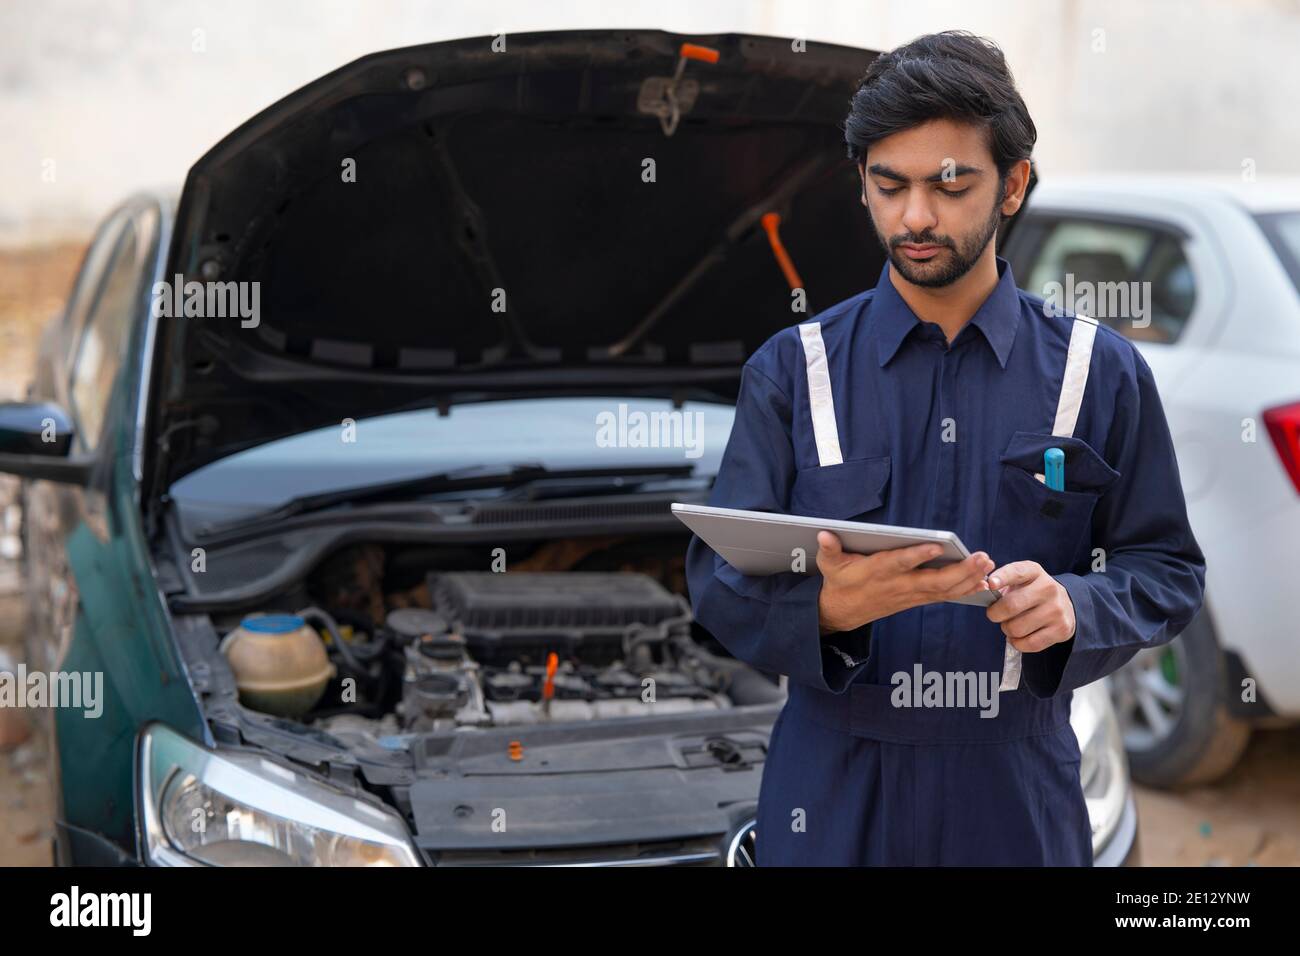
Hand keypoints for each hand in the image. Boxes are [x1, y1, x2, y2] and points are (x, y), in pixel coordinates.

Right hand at [815, 531, 994, 633]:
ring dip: (968, 579)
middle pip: (933, 581)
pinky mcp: (916, 599)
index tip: (936, 546)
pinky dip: (964, 590)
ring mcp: (910, 595)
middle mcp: (898, 585)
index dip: (917, 555)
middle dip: (960, 571)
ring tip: (988, 565)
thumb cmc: (839, 581)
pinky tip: (982, 581)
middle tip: (982, 558)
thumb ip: (829, 549)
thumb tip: (823, 533)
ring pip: (944, 590)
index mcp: (877, 572)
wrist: (841, 612)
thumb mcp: (829, 565)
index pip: (899, 562)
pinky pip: (944, 596)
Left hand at [985, 560, 1076, 651]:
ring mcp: (1057, 610)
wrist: (1065, 606)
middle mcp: (1048, 588)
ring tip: (1011, 624)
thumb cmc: (1031, 593)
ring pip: (1017, 628)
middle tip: (995, 614)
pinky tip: (1019, 636)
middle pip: (1011, 606)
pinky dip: (1017, 643)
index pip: (1016, 572)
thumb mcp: (1020, 580)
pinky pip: (1029, 644)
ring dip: (1007, 629)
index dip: (1002, 577)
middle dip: (995, 614)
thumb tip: (982, 591)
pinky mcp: (1061, 629)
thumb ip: (1001, 583)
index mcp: (1034, 572)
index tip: (991, 584)